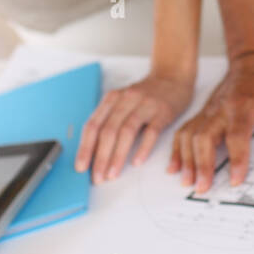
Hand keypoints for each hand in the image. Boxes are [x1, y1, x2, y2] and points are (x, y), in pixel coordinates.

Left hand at [75, 72, 194, 183]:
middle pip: (108, 130)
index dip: (85, 148)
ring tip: (112, 174)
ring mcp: (145, 104)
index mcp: (112, 99)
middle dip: (100, 157)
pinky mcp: (162, 111)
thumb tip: (93, 150)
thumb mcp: (122, 101)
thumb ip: (109, 120)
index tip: (80, 166)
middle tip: (97, 177)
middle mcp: (126, 99)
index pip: (93, 125)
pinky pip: (151, 131)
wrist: (172, 77)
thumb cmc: (145, 95)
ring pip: (126, 131)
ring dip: (117, 156)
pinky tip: (137, 162)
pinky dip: (143, 148)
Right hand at [169, 50, 253, 193]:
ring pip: (190, 135)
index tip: (237, 179)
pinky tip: (175, 167)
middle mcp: (221, 108)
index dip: (237, 157)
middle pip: (204, 137)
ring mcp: (210, 110)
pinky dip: (177, 149)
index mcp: (244, 103)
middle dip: (202, 163)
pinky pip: (185, 131)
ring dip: (186, 159)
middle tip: (203, 187)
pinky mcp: (204, 113)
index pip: (237, 133)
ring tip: (188, 181)